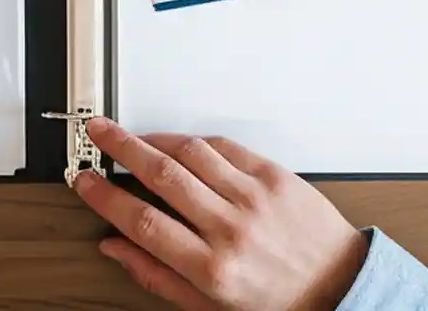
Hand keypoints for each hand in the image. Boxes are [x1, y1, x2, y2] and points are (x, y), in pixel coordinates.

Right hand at [75, 118, 367, 310]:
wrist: (341, 289)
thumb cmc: (277, 304)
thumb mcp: (208, 307)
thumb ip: (155, 276)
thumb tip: (115, 246)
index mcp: (212, 268)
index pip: (143, 223)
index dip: (107, 197)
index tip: (86, 181)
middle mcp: (232, 229)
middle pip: (162, 175)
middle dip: (121, 148)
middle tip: (98, 133)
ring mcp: (255, 198)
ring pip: (192, 153)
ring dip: (155, 138)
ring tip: (134, 137)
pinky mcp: (275, 177)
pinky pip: (226, 148)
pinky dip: (196, 142)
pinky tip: (180, 144)